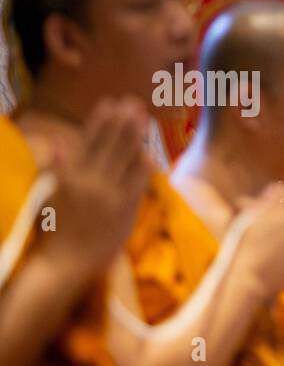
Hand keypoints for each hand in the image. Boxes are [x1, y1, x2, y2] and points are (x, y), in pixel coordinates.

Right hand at [43, 97, 151, 270]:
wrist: (65, 262)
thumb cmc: (54, 229)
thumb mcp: (51, 194)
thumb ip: (58, 169)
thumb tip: (59, 143)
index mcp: (69, 175)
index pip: (87, 141)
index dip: (100, 121)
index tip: (109, 103)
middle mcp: (89, 181)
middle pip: (110, 145)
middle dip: (123, 122)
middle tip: (134, 103)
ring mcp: (108, 195)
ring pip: (125, 160)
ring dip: (136, 137)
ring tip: (144, 119)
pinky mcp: (124, 210)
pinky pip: (137, 184)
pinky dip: (143, 168)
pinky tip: (150, 153)